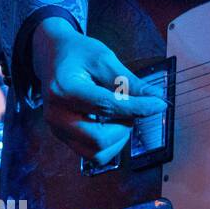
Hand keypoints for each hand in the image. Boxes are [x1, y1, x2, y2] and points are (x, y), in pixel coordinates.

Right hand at [30, 16, 166, 164]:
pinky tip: (111, 124)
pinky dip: (108, 144)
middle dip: (124, 127)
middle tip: (132, 109)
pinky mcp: (63, 137)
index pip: (107, 107)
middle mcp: (56, 115)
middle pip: (99, 139)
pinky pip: (91, 154)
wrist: (51, 57)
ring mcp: (58, 129)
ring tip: (120, 116)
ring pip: (96, 153)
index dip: (138, 108)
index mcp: (64, 90)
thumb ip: (129, 81)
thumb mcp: (103, 58)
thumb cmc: (76, 54)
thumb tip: (155, 97)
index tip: (158, 104)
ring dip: (117, 139)